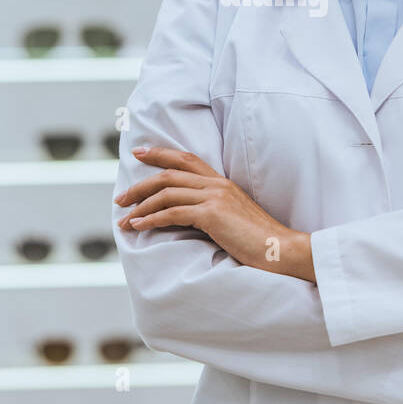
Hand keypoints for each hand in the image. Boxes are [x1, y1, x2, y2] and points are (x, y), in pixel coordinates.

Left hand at [113, 146, 314, 281]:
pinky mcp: (212, 214)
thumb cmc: (260, 242)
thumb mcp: (234, 219)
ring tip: (123, 219)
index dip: (160, 154)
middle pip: (169, 174)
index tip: (139, 153)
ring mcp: (215, 197)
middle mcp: (218, 184)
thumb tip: (187, 218)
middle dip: (140, 184)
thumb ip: (213, 212)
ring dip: (140, 206)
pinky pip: (172, 212)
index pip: (186, 159)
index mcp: (223, 183)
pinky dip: (150, 219)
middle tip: (120, 197)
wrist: (281, 250)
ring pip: (166, 193)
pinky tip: (138, 226)